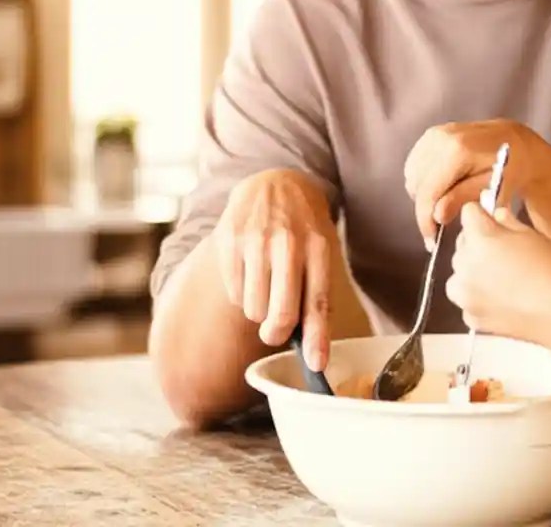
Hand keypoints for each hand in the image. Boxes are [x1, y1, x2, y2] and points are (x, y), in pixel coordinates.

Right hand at [212, 169, 335, 370]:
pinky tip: (250, 271)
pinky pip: (234, 294)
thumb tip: (312, 348)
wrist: (274, 184)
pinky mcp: (229, 241)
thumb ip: (317, 294)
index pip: (318, 302)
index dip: (318, 339)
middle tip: (275, 331)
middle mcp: (287, 243)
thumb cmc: (303, 229)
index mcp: (318, 247)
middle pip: (281, 314)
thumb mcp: (321, 251)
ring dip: (258, 310)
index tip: (316, 366)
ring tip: (265, 287)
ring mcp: (255, 242)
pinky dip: (242, 294)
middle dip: (277, 333)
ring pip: (254, 309)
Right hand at [403, 120, 550, 247]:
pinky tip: (443, 187)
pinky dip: (424, 180)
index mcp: (457, 150)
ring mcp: (434, 134)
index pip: (428, 192)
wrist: (517, 142)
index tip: (430, 240)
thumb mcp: (493, 189)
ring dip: (424, 194)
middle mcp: (440, 138)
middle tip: (444, 222)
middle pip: (416, 186)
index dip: (425, 219)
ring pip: (412, 177)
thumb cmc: (509, 168)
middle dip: (427, 208)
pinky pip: (415, 166)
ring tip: (447, 202)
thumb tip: (437, 215)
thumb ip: (462, 199)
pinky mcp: (431, 134)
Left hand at [446, 203, 550, 346]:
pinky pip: (467, 300)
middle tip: (505, 255)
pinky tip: (504, 300)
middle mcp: (464, 265)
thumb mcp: (532, 235)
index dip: (482, 215)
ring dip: (474, 273)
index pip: (467, 213)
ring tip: (503, 280)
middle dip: (478, 245)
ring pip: (460, 274)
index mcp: (480, 238)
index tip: (492, 222)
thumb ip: (507, 221)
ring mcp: (465, 294)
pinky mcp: (470, 317)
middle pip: (462, 244)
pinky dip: (480, 299)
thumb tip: (496, 216)